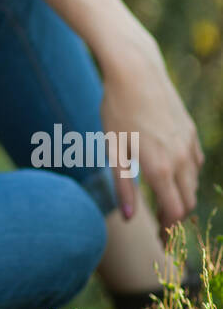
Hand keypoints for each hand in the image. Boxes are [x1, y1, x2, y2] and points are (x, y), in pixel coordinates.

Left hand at [100, 36, 203, 233]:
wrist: (135, 72)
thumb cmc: (117, 110)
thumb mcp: (113, 150)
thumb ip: (123, 186)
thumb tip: (129, 218)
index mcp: (160, 168)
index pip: (175, 211)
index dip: (168, 228)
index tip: (159, 236)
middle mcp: (180, 159)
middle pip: (187, 201)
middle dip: (175, 216)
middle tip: (160, 224)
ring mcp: (188, 144)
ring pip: (193, 181)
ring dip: (182, 195)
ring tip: (164, 201)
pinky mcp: (190, 131)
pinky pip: (195, 162)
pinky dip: (187, 174)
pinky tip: (173, 173)